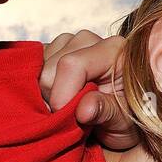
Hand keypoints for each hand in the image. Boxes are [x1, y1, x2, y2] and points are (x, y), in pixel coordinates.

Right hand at [40, 30, 139, 150]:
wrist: (123, 116)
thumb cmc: (127, 117)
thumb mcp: (123, 121)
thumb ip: (105, 111)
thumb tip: (85, 109)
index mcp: (114, 50)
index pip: (73, 65)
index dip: (62, 94)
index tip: (64, 118)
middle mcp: (90, 40)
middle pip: (50, 68)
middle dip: (54, 98)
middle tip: (72, 115)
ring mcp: (70, 42)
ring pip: (38, 68)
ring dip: (47, 93)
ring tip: (68, 106)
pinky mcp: (55, 50)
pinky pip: (34, 66)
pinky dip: (38, 86)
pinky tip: (55, 96)